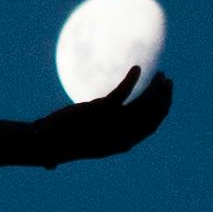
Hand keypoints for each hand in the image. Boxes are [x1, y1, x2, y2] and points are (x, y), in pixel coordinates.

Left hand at [45, 65, 172, 165]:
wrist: (45, 142)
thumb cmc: (59, 143)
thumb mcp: (83, 141)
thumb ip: (94, 134)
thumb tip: (93, 132)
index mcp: (122, 144)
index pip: (151, 127)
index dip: (162, 111)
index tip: (166, 97)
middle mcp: (122, 135)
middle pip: (153, 114)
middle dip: (164, 97)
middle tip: (167, 80)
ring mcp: (113, 122)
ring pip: (144, 103)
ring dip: (155, 87)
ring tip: (159, 74)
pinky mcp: (102, 110)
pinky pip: (124, 92)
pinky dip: (132, 79)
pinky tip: (137, 68)